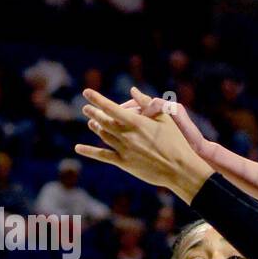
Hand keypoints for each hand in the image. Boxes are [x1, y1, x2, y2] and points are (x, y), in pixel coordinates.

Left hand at [75, 88, 212, 200]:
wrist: (179, 169)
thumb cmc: (175, 142)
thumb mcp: (165, 118)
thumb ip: (147, 103)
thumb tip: (133, 90)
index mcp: (136, 122)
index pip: (110, 107)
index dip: (97, 99)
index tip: (86, 92)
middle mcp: (126, 135)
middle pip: (104, 121)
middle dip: (93, 112)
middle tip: (87, 108)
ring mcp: (124, 150)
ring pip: (103, 135)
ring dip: (95, 127)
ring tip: (91, 122)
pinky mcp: (124, 163)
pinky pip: (103, 155)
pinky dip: (89, 151)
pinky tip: (78, 148)